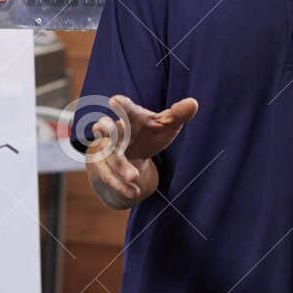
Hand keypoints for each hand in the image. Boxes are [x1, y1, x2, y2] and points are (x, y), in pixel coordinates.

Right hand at [86, 94, 198, 208]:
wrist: (132, 155)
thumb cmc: (148, 133)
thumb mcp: (165, 125)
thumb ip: (177, 114)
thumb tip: (193, 103)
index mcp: (130, 117)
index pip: (126, 109)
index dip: (121, 105)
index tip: (115, 100)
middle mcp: (114, 132)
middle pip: (106, 129)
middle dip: (104, 129)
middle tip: (100, 127)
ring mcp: (107, 151)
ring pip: (110, 158)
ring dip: (120, 167)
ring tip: (134, 176)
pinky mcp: (105, 169)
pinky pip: (110, 177)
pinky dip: (121, 186)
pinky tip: (135, 192)